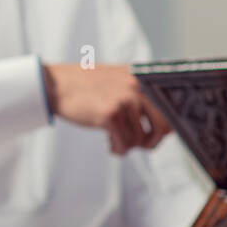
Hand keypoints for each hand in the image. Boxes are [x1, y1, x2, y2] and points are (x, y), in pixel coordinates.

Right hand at [42, 63, 172, 154]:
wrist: (55, 85)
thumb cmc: (84, 86)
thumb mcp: (117, 80)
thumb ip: (139, 93)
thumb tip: (164, 124)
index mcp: (141, 77)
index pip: (171, 108)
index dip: (166, 127)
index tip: (156, 135)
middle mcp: (137, 86)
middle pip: (163, 127)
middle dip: (151, 142)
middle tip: (140, 144)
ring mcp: (124, 99)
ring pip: (140, 139)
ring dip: (128, 145)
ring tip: (115, 140)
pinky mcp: (110, 114)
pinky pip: (124, 143)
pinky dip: (118, 149)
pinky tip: (110, 144)